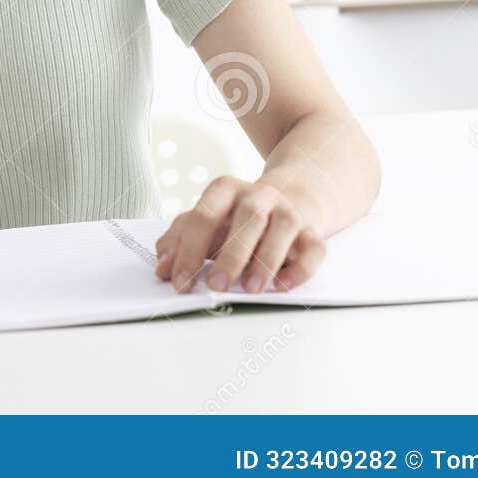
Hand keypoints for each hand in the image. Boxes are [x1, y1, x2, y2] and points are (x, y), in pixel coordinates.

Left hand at [153, 176, 326, 293]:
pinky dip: (301, 268)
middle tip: (216, 285)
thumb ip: (179, 241)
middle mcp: (259, 195)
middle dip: (231, 254)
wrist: (288, 199)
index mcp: (225, 189)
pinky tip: (284, 285)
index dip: (189, 250)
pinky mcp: (313, 231)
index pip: (203, 216)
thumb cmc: (236, 218)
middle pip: (248, 217)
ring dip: (266, 260)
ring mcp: (289, 210)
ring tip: (251, 288)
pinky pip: (314, 248)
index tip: (180, 281)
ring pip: (283, 228)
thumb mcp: (205, 222)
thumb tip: (163, 269)